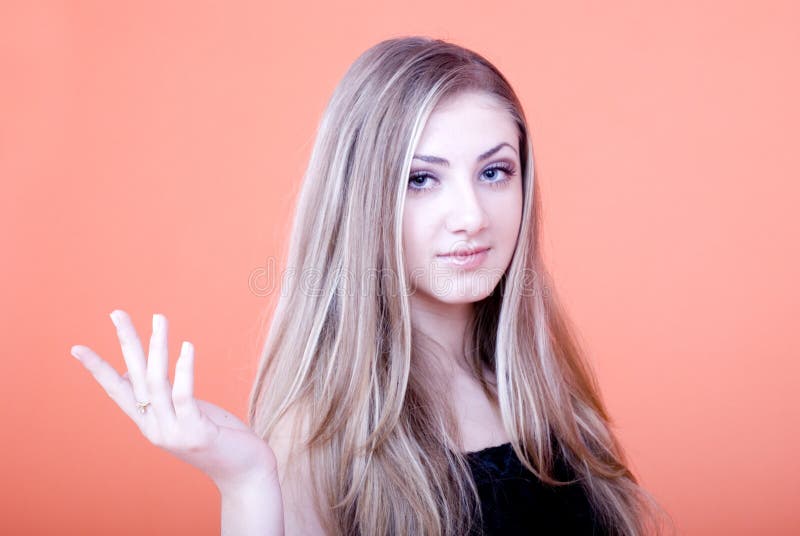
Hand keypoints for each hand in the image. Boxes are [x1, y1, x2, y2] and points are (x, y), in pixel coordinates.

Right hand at [70, 309, 276, 492]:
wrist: (245, 473)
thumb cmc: (220, 437)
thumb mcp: (186, 413)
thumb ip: (164, 396)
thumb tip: (136, 372)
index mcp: (150, 422)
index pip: (117, 391)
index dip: (98, 369)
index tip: (77, 347)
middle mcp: (155, 428)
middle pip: (134, 378)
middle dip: (126, 343)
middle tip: (117, 313)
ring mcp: (173, 432)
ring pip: (157, 382)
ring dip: (157, 346)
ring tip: (159, 318)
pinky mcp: (196, 432)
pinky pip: (184, 395)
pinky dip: (184, 368)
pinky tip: (187, 346)